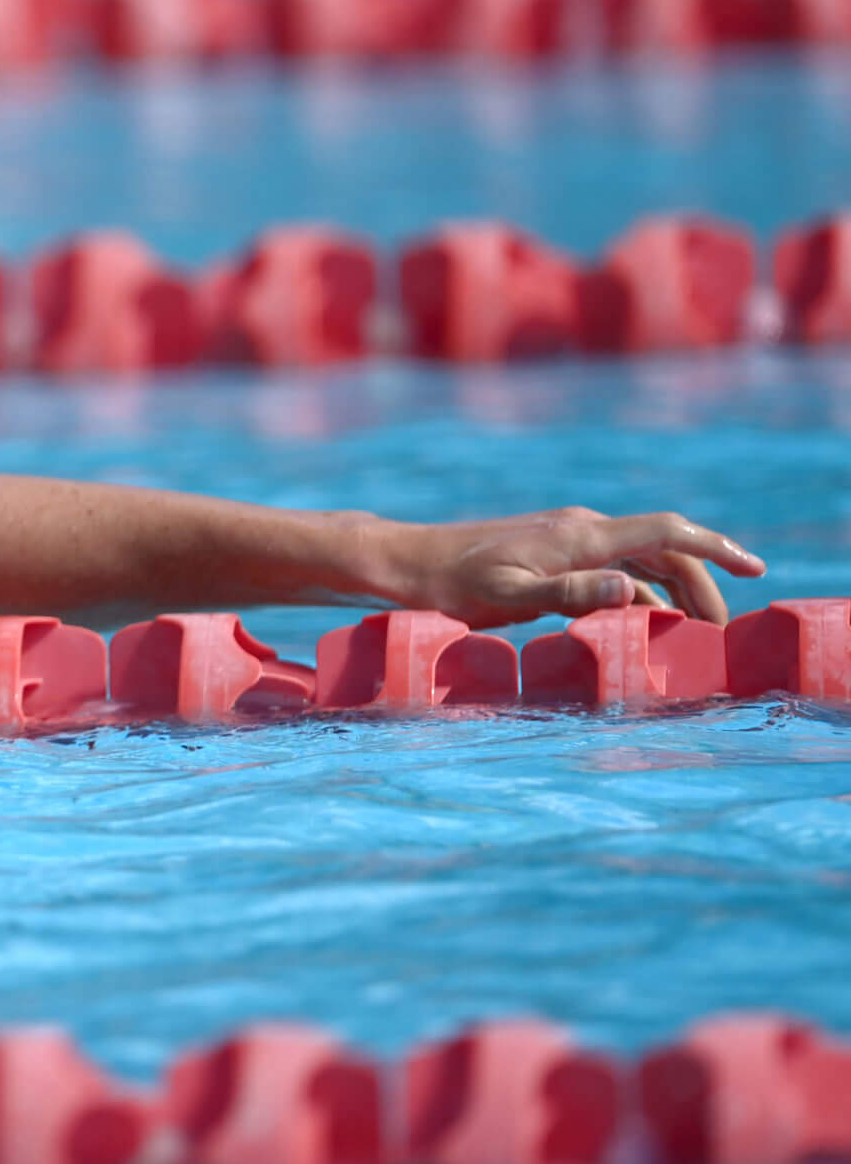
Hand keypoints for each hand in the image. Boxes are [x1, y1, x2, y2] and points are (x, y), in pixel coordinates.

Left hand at [383, 507, 764, 626]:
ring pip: (640, 561)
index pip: (667, 533)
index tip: (755, 569)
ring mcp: (567, 539)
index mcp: (580, 536)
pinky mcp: (551, 553)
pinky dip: (639, 594)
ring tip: (693, 633)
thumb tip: (632, 593)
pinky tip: (644, 623)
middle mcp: (581, 529)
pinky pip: (612, 569)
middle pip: (664, 550)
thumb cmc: (453, 586)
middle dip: (703, 584)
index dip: (716, 548)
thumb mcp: (509, 596)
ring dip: (673, 593)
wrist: (408, 564)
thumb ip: (570, 594)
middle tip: (721, 632)